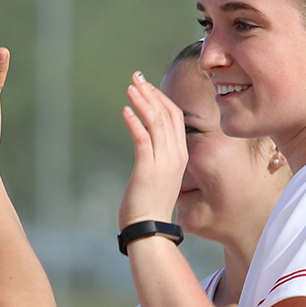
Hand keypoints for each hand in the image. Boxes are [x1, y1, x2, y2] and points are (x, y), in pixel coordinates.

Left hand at [118, 71, 186, 229]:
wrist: (148, 229)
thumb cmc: (148, 205)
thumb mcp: (158, 175)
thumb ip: (156, 157)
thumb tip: (144, 144)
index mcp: (180, 155)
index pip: (175, 117)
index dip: (161, 98)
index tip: (146, 85)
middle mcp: (176, 155)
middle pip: (168, 114)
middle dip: (151, 93)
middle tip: (136, 77)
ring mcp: (164, 162)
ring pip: (157, 122)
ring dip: (142, 102)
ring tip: (129, 87)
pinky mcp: (149, 169)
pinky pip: (143, 139)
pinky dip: (135, 122)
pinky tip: (125, 111)